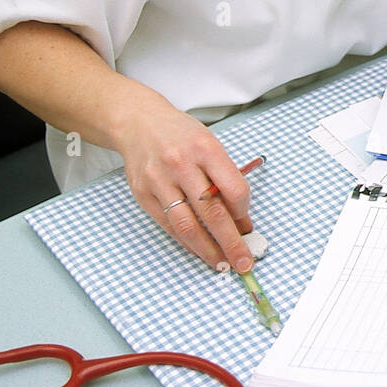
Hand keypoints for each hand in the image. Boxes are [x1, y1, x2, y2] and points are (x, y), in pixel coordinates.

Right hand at [115, 95, 254, 271]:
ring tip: (221, 264)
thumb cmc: (181, 135)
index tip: (247, 224)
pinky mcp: (142, 194)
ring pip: (187, 225)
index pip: (233, 189)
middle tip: (244, 261)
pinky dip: (186, 241)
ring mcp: (159, 180)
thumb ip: (225, 177)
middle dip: (231, 242)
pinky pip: (168, 225)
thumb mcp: (210, 144)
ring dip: (207, 250)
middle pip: (212, 212)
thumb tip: (240, 217)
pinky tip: (198, 250)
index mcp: (205, 148)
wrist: (138, 122)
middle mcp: (181, 164)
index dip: (243, 211)